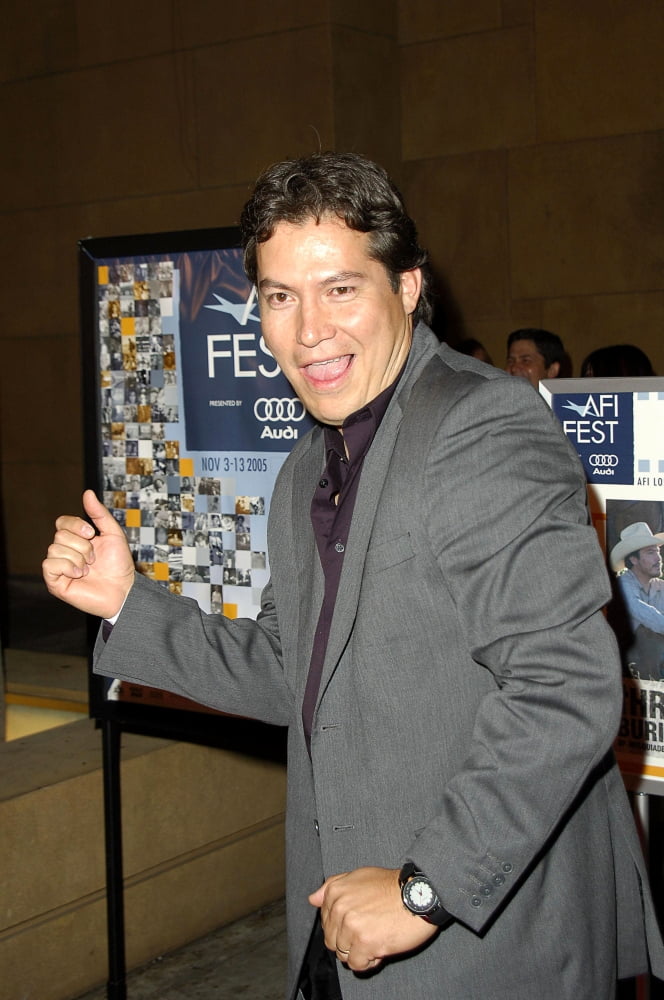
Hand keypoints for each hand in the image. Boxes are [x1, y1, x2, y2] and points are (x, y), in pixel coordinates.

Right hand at [42, 489, 134, 618]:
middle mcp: (65, 552)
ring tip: (88, 569)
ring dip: (78, 558)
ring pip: (54, 549)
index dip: (75, 525)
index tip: (92, 534)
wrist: (123, 590)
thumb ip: (99, 514)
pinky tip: (79, 575)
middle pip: (59, 535)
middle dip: (82, 546)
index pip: (62, 522)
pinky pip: (49, 565)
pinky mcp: (55, 582)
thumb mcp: (113, 534)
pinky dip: (67, 567)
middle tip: (94, 559)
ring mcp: (59, 567)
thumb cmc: (119, 565)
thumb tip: (87, 493)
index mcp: (76, 540)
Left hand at [308, 867, 436, 971]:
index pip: (326, 923)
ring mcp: (351, 926)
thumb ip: (333, 887)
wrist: (418, 894)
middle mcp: (340, 908)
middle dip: (349, 941)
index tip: (359, 922)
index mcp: (336, 892)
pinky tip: (380, 947)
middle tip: (369, 932)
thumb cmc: (392, 886)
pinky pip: (357, 964)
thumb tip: (313, 899)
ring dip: (360, 951)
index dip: (343, 927)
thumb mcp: (359, 876)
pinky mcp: (365, 943)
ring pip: (343, 954)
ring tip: (376, 937)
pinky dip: (369, 961)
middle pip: (332, 941)